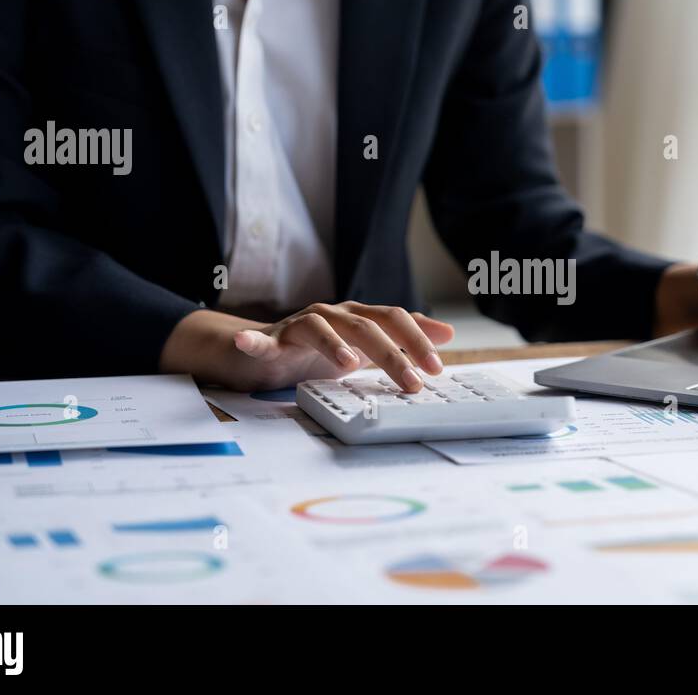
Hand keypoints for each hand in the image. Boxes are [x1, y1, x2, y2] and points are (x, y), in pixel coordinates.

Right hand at [159, 303, 454, 391]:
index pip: (392, 320)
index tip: (437, 367)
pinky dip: (255, 342)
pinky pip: (261, 341)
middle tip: (413, 382)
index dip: (416, 340)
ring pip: (320, 328)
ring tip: (350, 363)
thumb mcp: (366, 348)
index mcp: (356, 317)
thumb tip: (447, 333)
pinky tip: (250, 343)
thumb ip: (402, 340)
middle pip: (364, 326)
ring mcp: (299, 325)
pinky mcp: (270, 341)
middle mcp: (331, 314)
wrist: (265, 351)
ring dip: (334, 345)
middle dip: (391, 353)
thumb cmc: (318, 351)